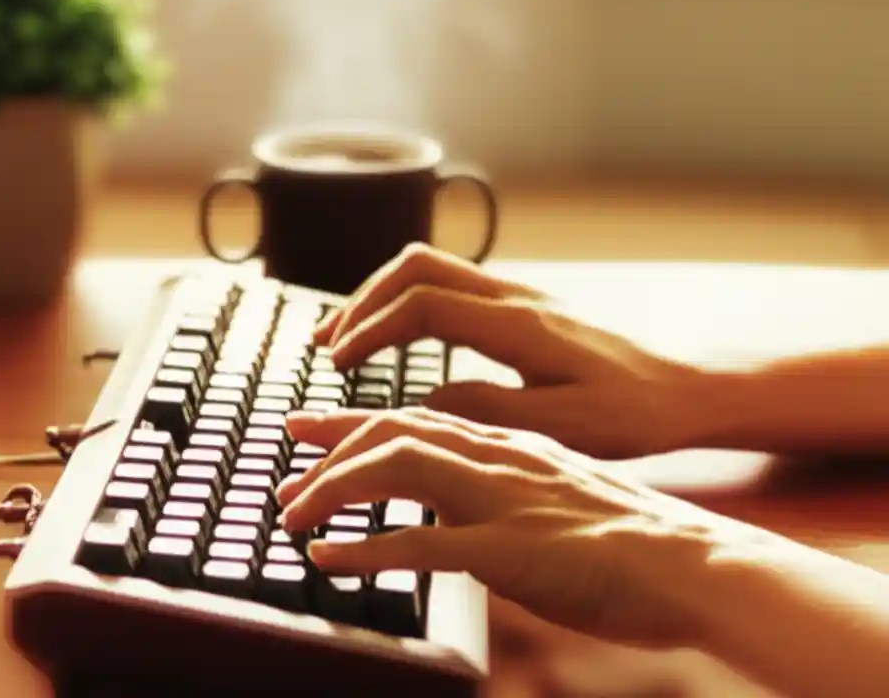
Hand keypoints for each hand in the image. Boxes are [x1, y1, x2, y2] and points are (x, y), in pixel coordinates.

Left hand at [277, 408, 775, 648]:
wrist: (696, 564)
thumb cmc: (633, 541)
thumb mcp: (557, 501)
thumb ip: (502, 499)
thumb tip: (455, 523)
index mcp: (510, 446)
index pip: (416, 416)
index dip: (352, 421)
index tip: (307, 428)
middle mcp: (499, 460)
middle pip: (393, 430)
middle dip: (328, 447)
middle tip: (284, 471)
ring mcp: (502, 500)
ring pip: (395, 469)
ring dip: (332, 489)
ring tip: (293, 516)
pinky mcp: (509, 549)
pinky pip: (418, 544)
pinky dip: (363, 548)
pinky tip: (328, 558)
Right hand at [314, 243, 704, 458]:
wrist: (691, 385)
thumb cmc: (638, 412)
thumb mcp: (565, 426)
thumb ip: (488, 408)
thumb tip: (420, 401)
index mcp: (522, 325)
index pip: (423, 305)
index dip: (371, 329)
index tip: (341, 364)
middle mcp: (516, 297)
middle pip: (415, 267)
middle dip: (362, 303)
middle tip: (329, 347)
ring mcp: (520, 294)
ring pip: (429, 267)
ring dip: (380, 297)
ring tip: (346, 338)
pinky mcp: (524, 304)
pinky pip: (450, 283)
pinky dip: (408, 301)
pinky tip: (397, 334)